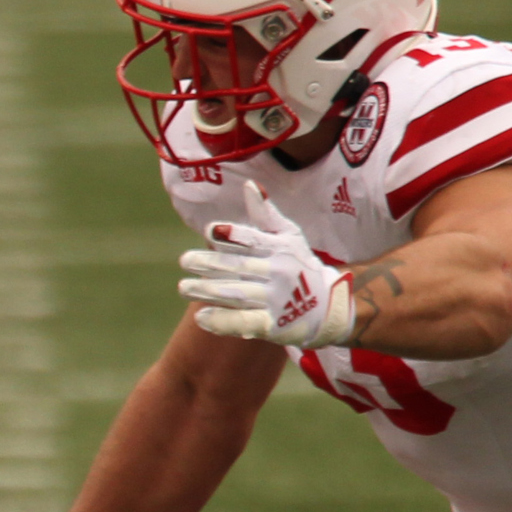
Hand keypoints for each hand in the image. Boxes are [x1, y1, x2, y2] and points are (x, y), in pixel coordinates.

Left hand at [179, 180, 354, 346]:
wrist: (328, 306)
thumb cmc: (298, 264)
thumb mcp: (288, 236)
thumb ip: (265, 215)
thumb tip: (251, 186)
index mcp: (281, 248)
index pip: (254, 240)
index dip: (233, 235)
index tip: (210, 231)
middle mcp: (279, 273)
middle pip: (239, 267)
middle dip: (210, 264)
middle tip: (185, 260)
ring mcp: (276, 300)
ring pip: (237, 294)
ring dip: (207, 291)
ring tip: (183, 287)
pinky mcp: (273, 325)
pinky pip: (245, 322)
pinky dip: (223, 321)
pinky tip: (201, 317)